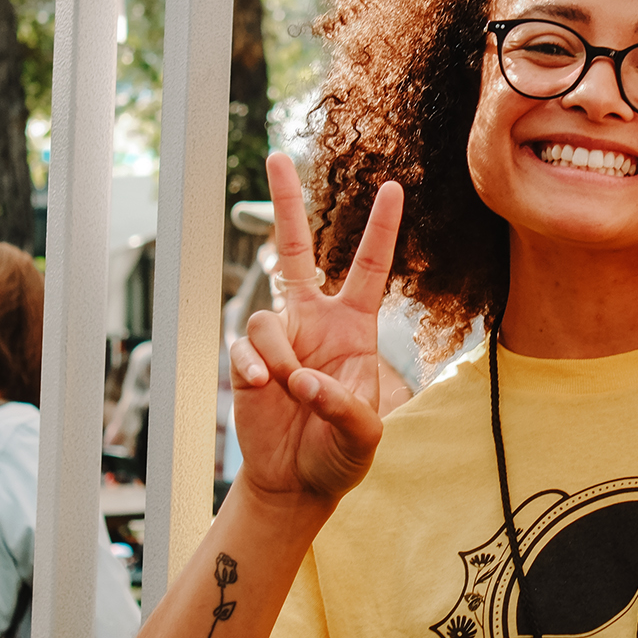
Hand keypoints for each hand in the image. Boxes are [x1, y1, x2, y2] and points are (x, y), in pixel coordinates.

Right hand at [228, 153, 405, 505]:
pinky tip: (260, 389)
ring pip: (266, 317)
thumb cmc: (339, 454)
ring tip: (286, 390)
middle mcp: (314, 320)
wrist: (296, 481)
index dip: (380, 229)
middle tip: (279, 156)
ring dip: (277, 355)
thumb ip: (345, 407)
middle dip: (287, 202)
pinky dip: (253, 368)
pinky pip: (244, 348)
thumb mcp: (363, 436)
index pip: (369, 267)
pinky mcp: (247, 360)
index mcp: (354, 327)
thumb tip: (304, 379)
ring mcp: (278, 338)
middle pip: (296, 249)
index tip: (393, 187)